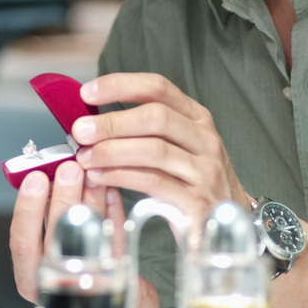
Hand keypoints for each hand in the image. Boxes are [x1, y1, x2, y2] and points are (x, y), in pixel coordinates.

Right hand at [7, 167, 161, 307]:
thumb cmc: (81, 273)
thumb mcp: (57, 244)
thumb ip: (52, 216)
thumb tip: (52, 174)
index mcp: (32, 274)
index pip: (23, 241)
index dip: (27, 209)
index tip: (34, 179)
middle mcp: (55, 282)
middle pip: (54, 238)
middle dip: (61, 198)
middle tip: (69, 170)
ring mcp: (87, 284)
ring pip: (86, 239)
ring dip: (90, 201)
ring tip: (93, 175)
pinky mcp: (117, 282)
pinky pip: (114, 245)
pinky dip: (113, 217)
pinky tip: (112, 195)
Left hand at [69, 73, 250, 222]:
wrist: (227, 221)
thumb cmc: (191, 180)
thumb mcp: (176, 146)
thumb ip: (142, 129)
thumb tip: (90, 121)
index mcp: (196, 117)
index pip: (158, 88)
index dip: (120, 86)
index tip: (87, 92)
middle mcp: (205, 139)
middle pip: (156, 117)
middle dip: (112, 122)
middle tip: (80, 131)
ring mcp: (205, 170)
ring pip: (154, 150)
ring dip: (112, 151)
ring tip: (85, 157)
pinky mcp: (197, 201)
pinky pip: (153, 182)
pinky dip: (121, 177)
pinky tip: (100, 177)